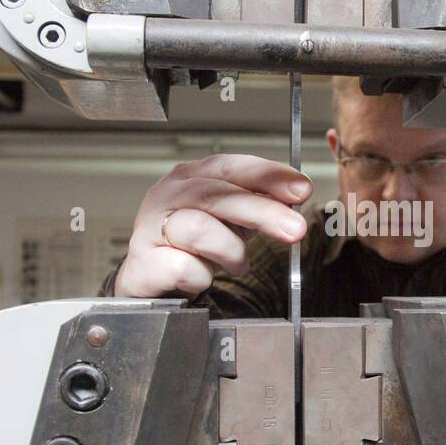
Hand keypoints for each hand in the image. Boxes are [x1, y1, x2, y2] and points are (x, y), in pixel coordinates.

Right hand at [114, 154, 311, 296]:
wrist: (150, 277)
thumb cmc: (193, 243)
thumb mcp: (230, 217)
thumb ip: (259, 204)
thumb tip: (296, 197)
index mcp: (191, 177)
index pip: (231, 167)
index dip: (267, 176)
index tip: (301, 189)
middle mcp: (168, 195)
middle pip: (217, 195)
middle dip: (262, 212)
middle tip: (296, 229)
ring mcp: (150, 227)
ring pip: (199, 230)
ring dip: (230, 251)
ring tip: (238, 264)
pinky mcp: (144, 262)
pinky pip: (182, 267)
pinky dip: (202, 276)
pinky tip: (202, 277)